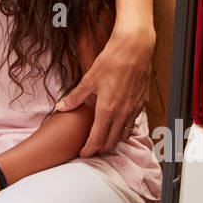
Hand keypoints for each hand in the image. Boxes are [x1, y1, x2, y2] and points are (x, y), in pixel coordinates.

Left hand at [57, 25, 154, 156]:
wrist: (135, 49)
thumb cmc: (112, 61)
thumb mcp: (89, 79)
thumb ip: (75, 97)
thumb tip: (61, 107)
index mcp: (107, 110)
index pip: (97, 139)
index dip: (89, 149)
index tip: (82, 154)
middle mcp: (122, 113)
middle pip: (111, 142)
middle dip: (100, 149)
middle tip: (91, 150)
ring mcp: (134, 109)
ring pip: (124, 134)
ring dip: (113, 141)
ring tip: (103, 141)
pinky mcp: (142, 103)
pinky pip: (133, 123)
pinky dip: (124, 129)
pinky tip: (118, 124)